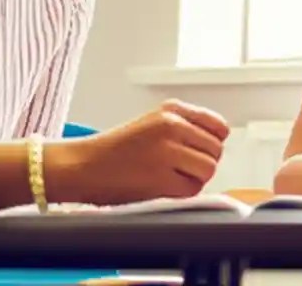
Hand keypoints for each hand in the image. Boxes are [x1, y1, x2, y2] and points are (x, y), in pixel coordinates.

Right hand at [47, 99, 229, 204]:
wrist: (82, 166)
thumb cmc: (115, 150)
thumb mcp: (152, 124)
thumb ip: (185, 127)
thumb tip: (219, 141)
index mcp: (171, 109)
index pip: (218, 126)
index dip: (213, 143)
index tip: (200, 151)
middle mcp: (171, 125)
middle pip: (216, 150)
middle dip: (202, 163)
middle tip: (180, 169)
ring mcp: (167, 151)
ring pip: (208, 169)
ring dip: (194, 179)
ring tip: (171, 178)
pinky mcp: (161, 177)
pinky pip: (192, 189)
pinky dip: (181, 193)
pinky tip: (162, 187)